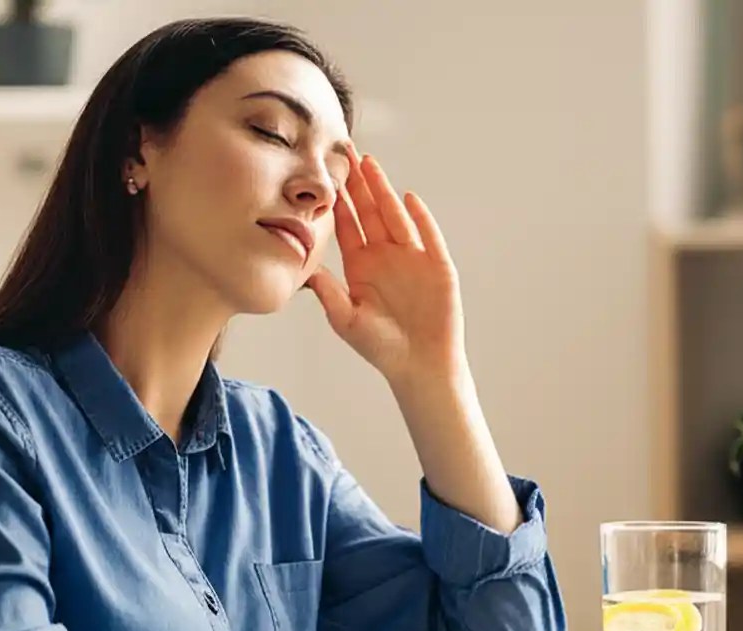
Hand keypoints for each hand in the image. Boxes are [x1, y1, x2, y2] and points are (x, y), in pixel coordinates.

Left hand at [305, 150, 465, 386]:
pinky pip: (428, 236)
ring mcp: (412, 258)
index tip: (326, 176)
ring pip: (395, 216)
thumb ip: (328, 293)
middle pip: (370, 211)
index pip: (348, 225)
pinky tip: (408, 198)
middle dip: (359, 183)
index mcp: (361, 265)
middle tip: (346, 152)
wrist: (419, 365)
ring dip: (383, 191)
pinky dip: (419, 217)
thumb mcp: (346, 320)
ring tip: (370, 165)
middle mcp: (385, 256)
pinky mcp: (437, 266)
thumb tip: (305, 270)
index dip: (337, 200)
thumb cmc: (381, 347)